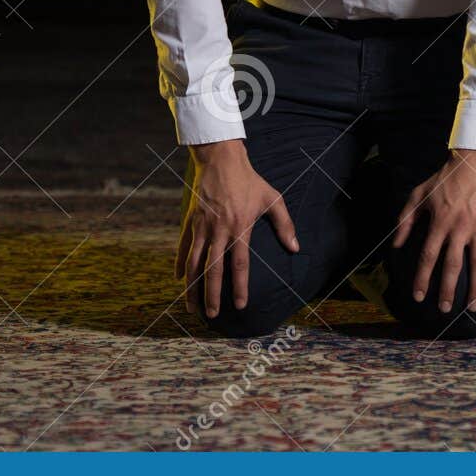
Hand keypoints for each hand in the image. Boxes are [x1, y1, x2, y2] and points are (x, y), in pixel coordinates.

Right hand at [175, 139, 299, 318]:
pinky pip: (184, 247)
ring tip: (192, 307)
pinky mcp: (191, 221)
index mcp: (240, 226)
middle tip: (212, 315)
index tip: (241, 305)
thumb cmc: (250, 181)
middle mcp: (219, 230)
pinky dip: (180, 265)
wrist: (221, 160)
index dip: (241, 286)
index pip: (240, 263)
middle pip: (214, 269)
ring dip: (193, 287)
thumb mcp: (273, 198)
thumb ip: (285, 224)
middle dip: (212, 294)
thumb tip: (295, 248)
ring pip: (195, 262)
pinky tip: (179, 281)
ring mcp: (203, 226)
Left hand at [391, 148, 475, 313]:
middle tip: (444, 310)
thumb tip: (397, 245)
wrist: (474, 160)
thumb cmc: (444, 178)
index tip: (418, 296)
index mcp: (439, 223)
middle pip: (452, 266)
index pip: (428, 257)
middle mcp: (459, 228)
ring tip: (473, 307)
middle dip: (447, 290)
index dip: (422, 279)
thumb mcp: (418, 195)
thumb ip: (405, 220)